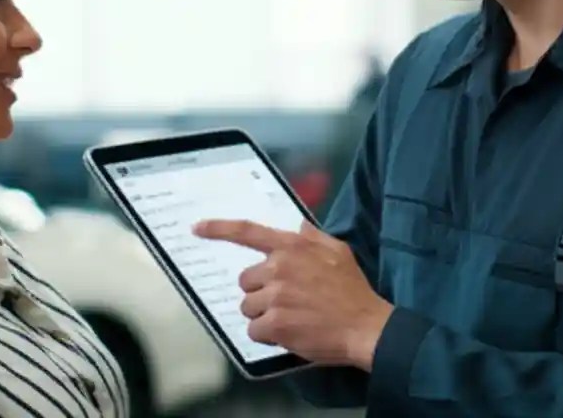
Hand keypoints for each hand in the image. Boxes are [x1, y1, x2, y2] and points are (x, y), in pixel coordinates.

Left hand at [192, 219, 392, 370]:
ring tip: (290, 318)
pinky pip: (254, 330)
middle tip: (285, 301)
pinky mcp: (275, 323)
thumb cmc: (353, 289)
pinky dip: (267, 335)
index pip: (248, 232)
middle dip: (260, 292)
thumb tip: (296, 227)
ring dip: (263, 315)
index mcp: (292, 247)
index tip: (197, 228)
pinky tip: (289, 332)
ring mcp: (275, 296)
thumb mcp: (338, 251)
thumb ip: (312, 237)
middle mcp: (279, 267)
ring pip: (248, 306)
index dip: (219, 228)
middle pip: (246, 280)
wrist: (366, 326)